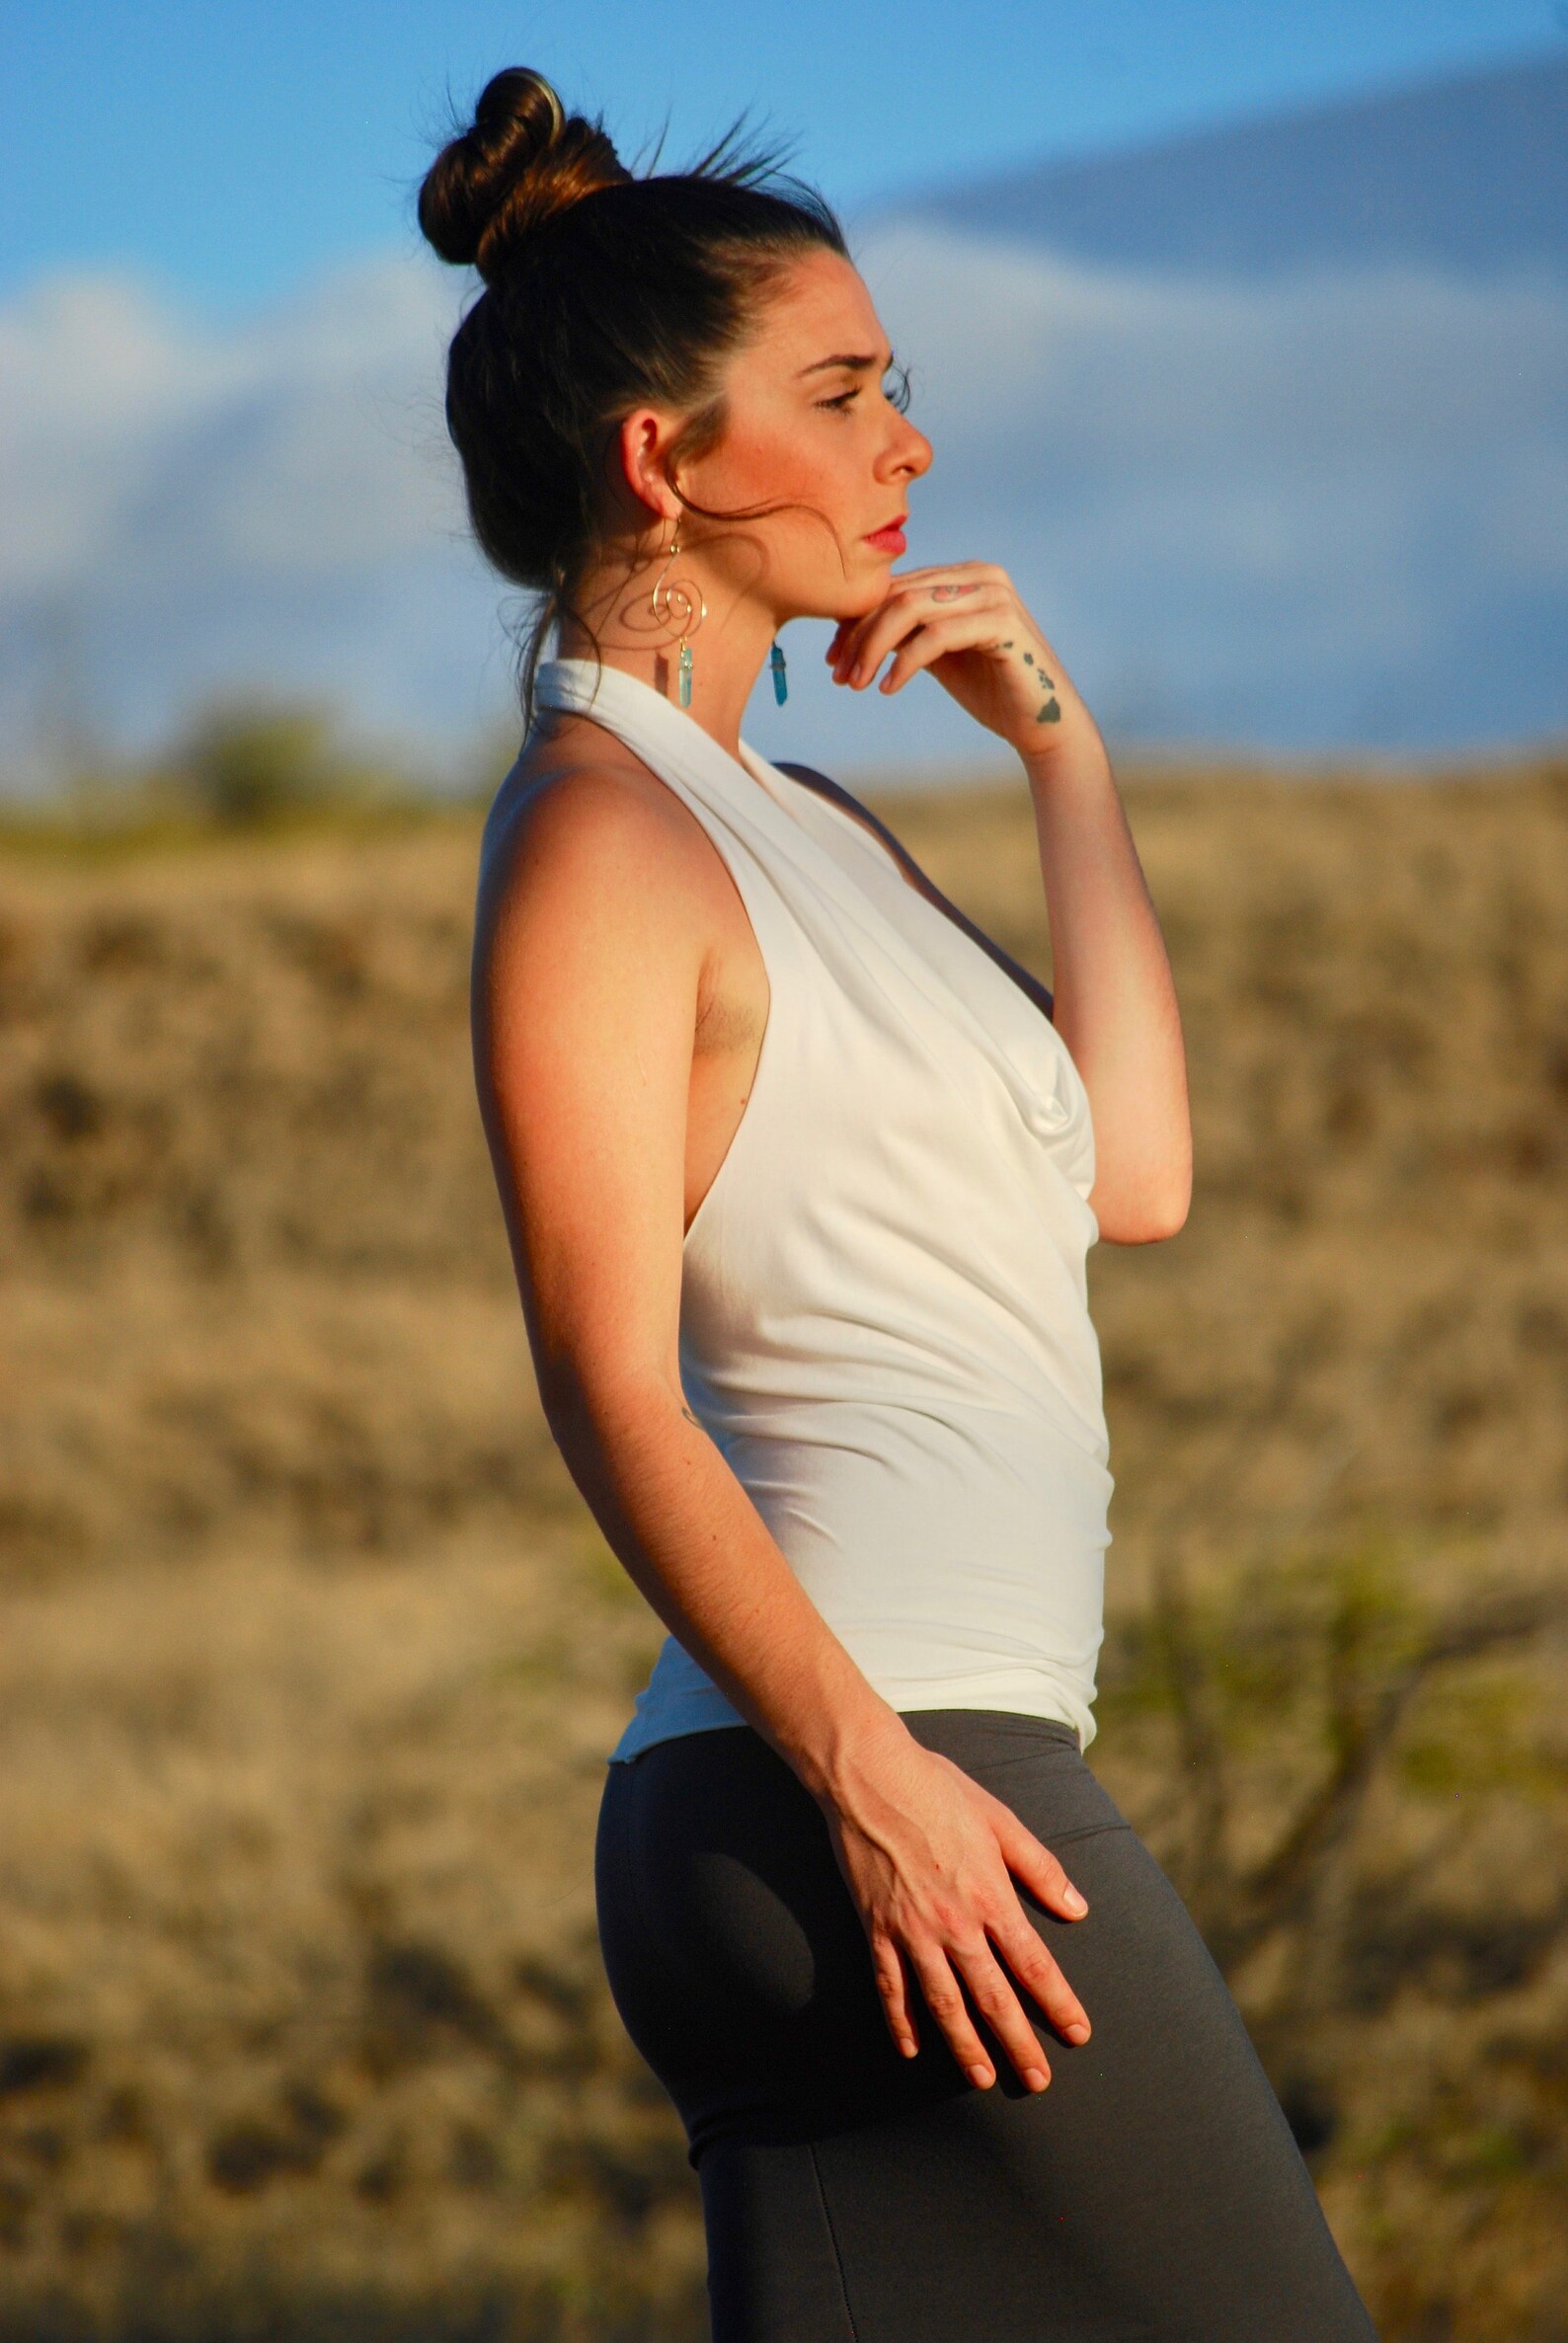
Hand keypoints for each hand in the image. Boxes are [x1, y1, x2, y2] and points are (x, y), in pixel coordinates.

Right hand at [820, 1727, 1090, 2092]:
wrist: (870, 1776)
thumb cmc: (939, 1789)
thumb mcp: (1000, 1820)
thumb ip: (1039, 1868)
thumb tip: (1077, 1909)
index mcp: (990, 1896)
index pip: (1032, 1964)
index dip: (1057, 2003)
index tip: (1077, 2034)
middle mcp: (954, 1923)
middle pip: (992, 1996)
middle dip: (1017, 2042)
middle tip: (1037, 2081)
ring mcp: (911, 1930)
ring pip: (942, 2002)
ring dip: (964, 2044)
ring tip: (981, 2078)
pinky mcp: (876, 1928)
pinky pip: (890, 1985)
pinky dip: (900, 2020)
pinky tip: (911, 2048)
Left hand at [827, 562, 1092, 761]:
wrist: (1042, 724)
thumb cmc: (991, 691)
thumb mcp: (938, 655)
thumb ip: (907, 632)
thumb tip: (851, 627)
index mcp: (964, 575)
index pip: (896, 587)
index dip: (856, 620)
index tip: (832, 659)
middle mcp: (981, 575)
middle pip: (898, 593)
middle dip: (859, 635)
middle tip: (839, 675)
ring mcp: (994, 594)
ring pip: (911, 609)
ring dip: (874, 648)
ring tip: (857, 684)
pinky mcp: (1002, 622)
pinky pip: (937, 635)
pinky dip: (906, 662)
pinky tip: (889, 688)